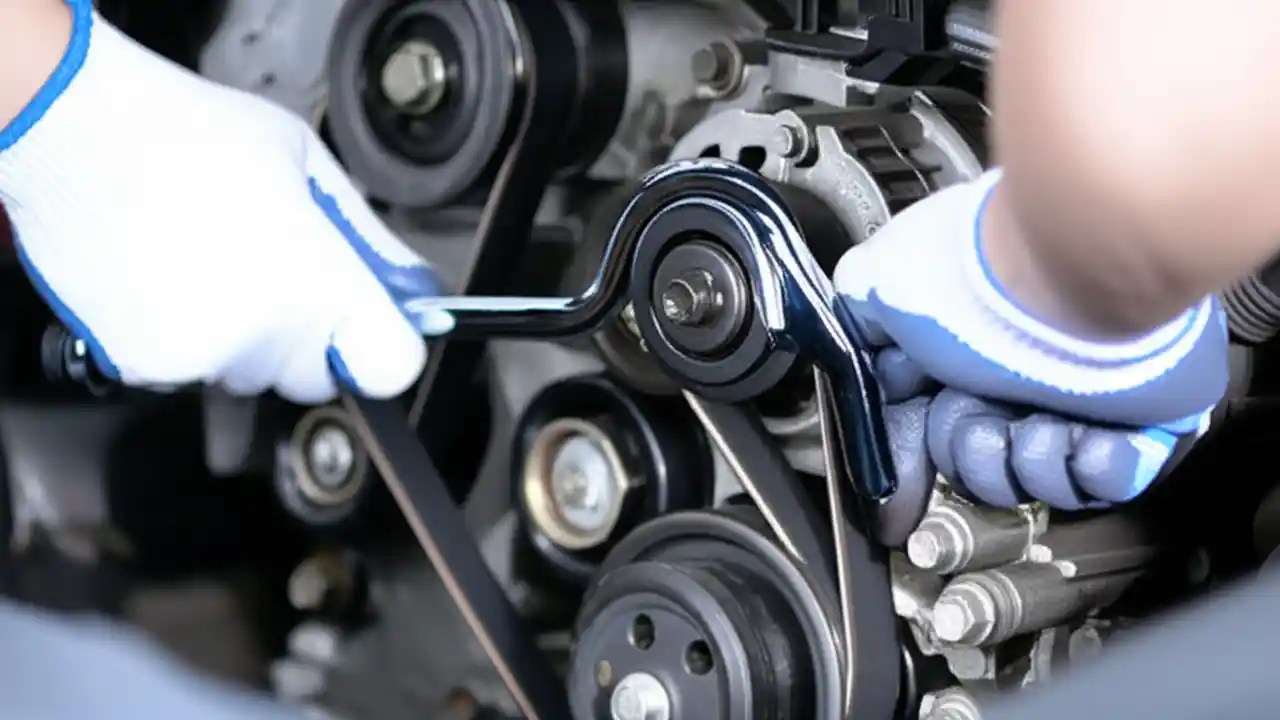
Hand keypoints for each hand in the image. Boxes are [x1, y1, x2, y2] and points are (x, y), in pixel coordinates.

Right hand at [0, 3, 452, 403]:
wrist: (78, 132)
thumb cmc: (192, 135)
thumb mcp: (310, 166)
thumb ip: (371, 242)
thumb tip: (415, 291)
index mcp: (316, 281)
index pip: (391, 366)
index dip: (386, 345)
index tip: (375, 326)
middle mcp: (263, 332)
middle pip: (317, 373)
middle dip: (311, 334)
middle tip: (276, 268)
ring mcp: (200, 355)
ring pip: (251, 374)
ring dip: (246, 337)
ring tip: (213, 261)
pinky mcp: (144, 365)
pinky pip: (192, 370)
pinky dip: (188, 337)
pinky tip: (172, 276)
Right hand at [834, 170, 1227, 509]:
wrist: (1078, 271)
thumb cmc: (983, 276)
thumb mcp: (879, 281)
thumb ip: (859, 319)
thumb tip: (857, 351)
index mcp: (962, 356)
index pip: (932, 429)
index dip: (919, 454)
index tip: (908, 481)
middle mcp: (1017, 376)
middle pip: (983, 466)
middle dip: (976, 459)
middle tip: (984, 427)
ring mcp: (1080, 399)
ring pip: (1042, 480)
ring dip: (1033, 466)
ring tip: (1041, 426)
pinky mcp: (1141, 417)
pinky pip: (1113, 479)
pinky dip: (1098, 468)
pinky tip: (1088, 436)